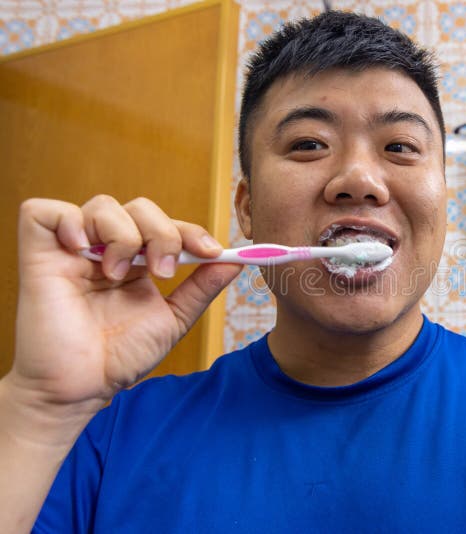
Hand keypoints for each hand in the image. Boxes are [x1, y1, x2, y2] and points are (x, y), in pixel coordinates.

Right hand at [9, 196, 242, 414]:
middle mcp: (107, 249)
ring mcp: (72, 249)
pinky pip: (46, 211)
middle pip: (140, 207)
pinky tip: (80, 250)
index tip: (211, 252)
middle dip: (162, 233)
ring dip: (123, 235)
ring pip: (102, 205)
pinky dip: (68, 221)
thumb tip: (235, 262)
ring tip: (117, 275)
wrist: (84, 387)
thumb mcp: (173, 318)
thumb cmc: (121, 357)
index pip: (168, 225)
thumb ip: (202, 288)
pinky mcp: (38, 254)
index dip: (191, 231)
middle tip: (162, 271)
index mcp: (138, 261)